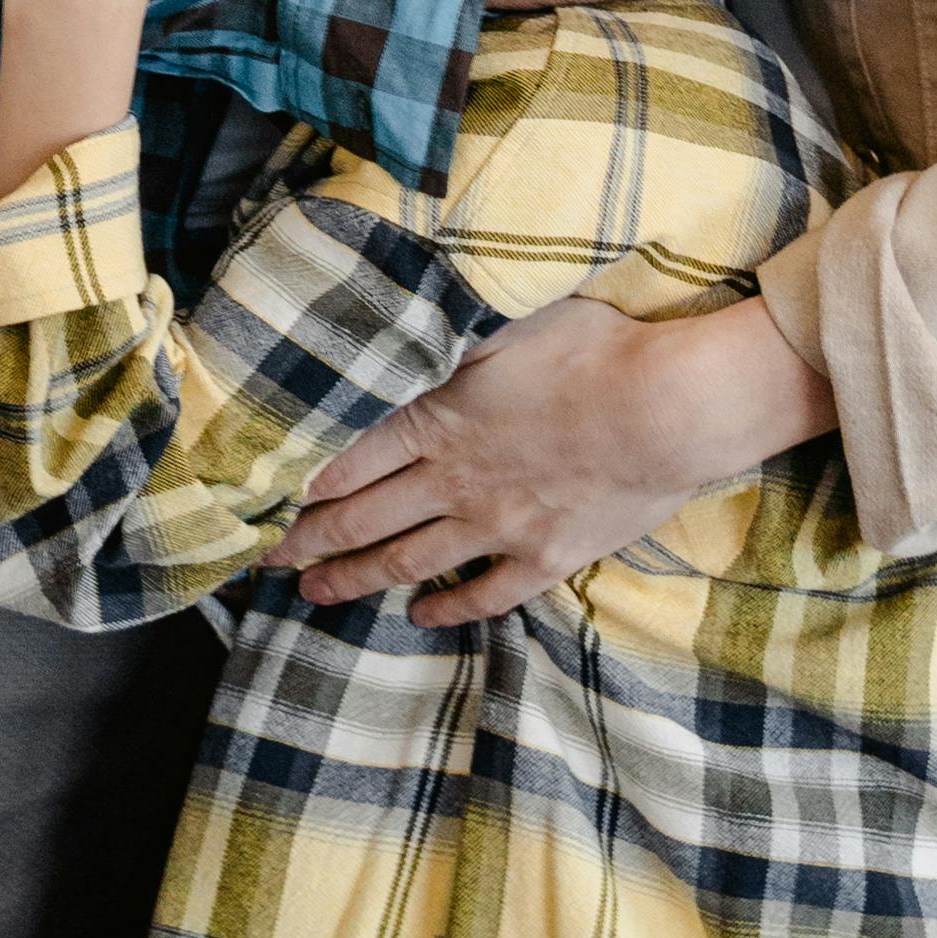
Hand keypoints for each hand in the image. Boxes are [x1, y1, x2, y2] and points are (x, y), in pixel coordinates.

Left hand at [273, 292, 834, 625]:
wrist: (666, 409)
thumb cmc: (595, 349)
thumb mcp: (508, 322)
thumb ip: (452, 340)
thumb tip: (409, 328)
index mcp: (440, 419)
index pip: (353, 460)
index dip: (308, 486)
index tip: (270, 504)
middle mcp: (455, 481)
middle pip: (366, 518)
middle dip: (313, 542)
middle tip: (272, 560)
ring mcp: (497, 526)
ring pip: (410, 561)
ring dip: (359, 578)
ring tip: (318, 593)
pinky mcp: (544, 558)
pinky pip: (483, 594)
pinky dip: (447, 609)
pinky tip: (422, 616)